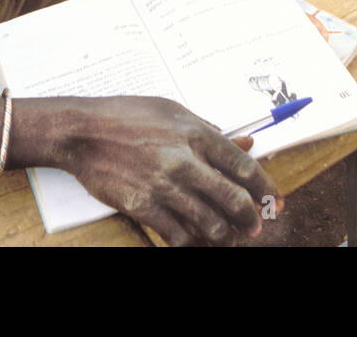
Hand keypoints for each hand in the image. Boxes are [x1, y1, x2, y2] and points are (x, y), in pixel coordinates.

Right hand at [65, 96, 281, 246]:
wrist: (82, 131)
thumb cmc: (127, 116)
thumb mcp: (173, 112)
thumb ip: (211, 131)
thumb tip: (246, 142)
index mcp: (196, 134)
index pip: (244, 167)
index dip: (266, 188)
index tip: (275, 201)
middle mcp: (185, 161)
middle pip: (234, 200)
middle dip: (251, 219)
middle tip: (255, 227)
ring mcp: (164, 186)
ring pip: (210, 224)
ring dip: (226, 237)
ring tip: (230, 240)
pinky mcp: (143, 206)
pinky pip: (178, 236)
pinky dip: (193, 244)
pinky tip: (197, 243)